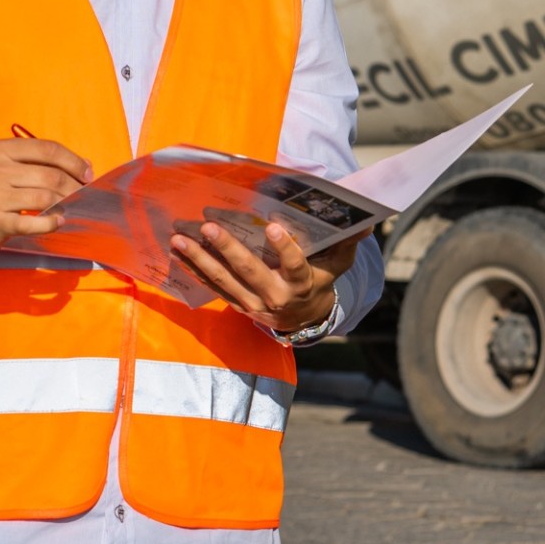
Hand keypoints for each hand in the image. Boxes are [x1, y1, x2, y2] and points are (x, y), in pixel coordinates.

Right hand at [0, 138, 92, 256]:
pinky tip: (57, 221)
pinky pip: (32, 222)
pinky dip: (50, 223)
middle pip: (51, 175)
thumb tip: (84, 166)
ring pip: (45, 198)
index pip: (48, 150)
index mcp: (2, 149)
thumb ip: (39, 163)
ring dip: (65, 205)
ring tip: (71, 208)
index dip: (74, 162)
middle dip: (74, 187)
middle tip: (84, 195)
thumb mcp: (5, 166)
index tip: (88, 174)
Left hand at [170, 222, 363, 333]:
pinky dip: (195, 272)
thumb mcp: (337, 266)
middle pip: (249, 272)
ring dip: (200, 259)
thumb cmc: (320, 282)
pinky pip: (214, 288)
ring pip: (224, 281)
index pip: (295, 266)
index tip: (276, 228)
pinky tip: (179, 255)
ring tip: (179, 239)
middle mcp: (274, 296)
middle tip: (209, 227)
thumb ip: (345, 244)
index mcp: (301, 285)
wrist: (305, 321)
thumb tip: (365, 222)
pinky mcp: (238, 305)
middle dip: (227, 249)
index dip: (286, 249)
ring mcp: (253, 303)